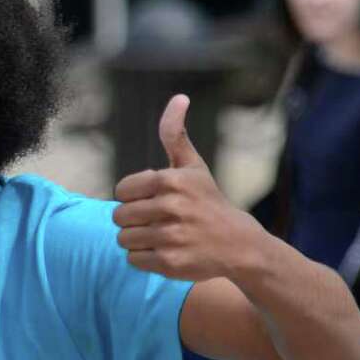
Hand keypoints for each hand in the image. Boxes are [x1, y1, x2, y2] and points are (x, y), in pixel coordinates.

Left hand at [113, 95, 265, 281]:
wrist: (239, 245)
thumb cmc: (208, 202)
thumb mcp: (194, 167)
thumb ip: (176, 135)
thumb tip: (178, 98)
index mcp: (172, 180)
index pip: (121, 191)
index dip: (133, 197)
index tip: (152, 200)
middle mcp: (171, 207)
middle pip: (119, 216)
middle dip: (135, 220)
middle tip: (159, 221)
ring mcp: (170, 236)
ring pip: (123, 239)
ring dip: (138, 239)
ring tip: (162, 236)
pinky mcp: (169, 262)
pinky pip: (133, 259)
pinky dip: (145, 258)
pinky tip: (166, 251)